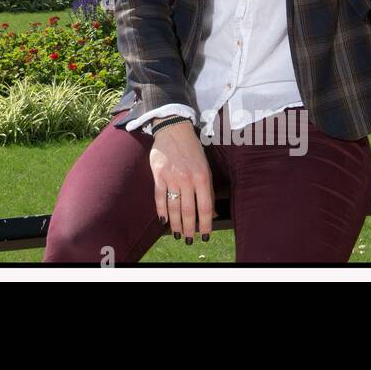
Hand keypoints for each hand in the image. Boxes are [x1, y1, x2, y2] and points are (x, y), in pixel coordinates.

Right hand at [150, 121, 214, 242]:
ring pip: (173, 206)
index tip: (204, 235)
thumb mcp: (205, 167)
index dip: (205, 224)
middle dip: (189, 228)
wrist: (173, 130)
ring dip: (175, 223)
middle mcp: (187, 179)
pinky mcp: (158, 174)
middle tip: (189, 239)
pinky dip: (161, 210)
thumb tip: (211, 213)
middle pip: (188, 210)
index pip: (204, 207)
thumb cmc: (192, 150)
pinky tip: (163, 220)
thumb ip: (208, 190)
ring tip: (177, 234)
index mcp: (202, 177)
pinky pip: (159, 197)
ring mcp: (172, 177)